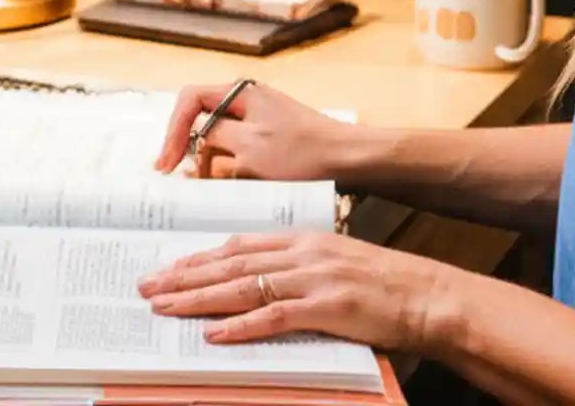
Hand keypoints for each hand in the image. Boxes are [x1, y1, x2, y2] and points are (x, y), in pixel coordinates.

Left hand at [136, 231, 459, 354]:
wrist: (426, 294)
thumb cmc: (383, 282)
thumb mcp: (335, 260)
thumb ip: (297, 265)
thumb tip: (258, 281)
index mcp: (302, 239)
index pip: (238, 245)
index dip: (199, 257)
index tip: (168, 267)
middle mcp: (302, 254)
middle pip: (229, 264)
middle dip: (184, 276)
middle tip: (148, 287)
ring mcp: (313, 279)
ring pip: (242, 287)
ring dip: (198, 299)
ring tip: (165, 307)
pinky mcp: (326, 308)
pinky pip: (273, 317)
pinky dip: (240, 326)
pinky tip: (213, 334)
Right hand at [153, 82, 353, 179]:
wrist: (346, 160)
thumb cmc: (301, 150)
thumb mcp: (249, 146)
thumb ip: (212, 139)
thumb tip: (190, 143)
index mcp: (240, 93)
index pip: (190, 101)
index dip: (173, 130)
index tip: (166, 163)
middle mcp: (246, 102)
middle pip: (201, 120)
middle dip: (187, 147)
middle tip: (176, 175)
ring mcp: (258, 121)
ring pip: (217, 139)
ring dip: (207, 160)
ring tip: (202, 183)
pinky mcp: (268, 141)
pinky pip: (236, 150)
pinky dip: (226, 166)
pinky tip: (225, 183)